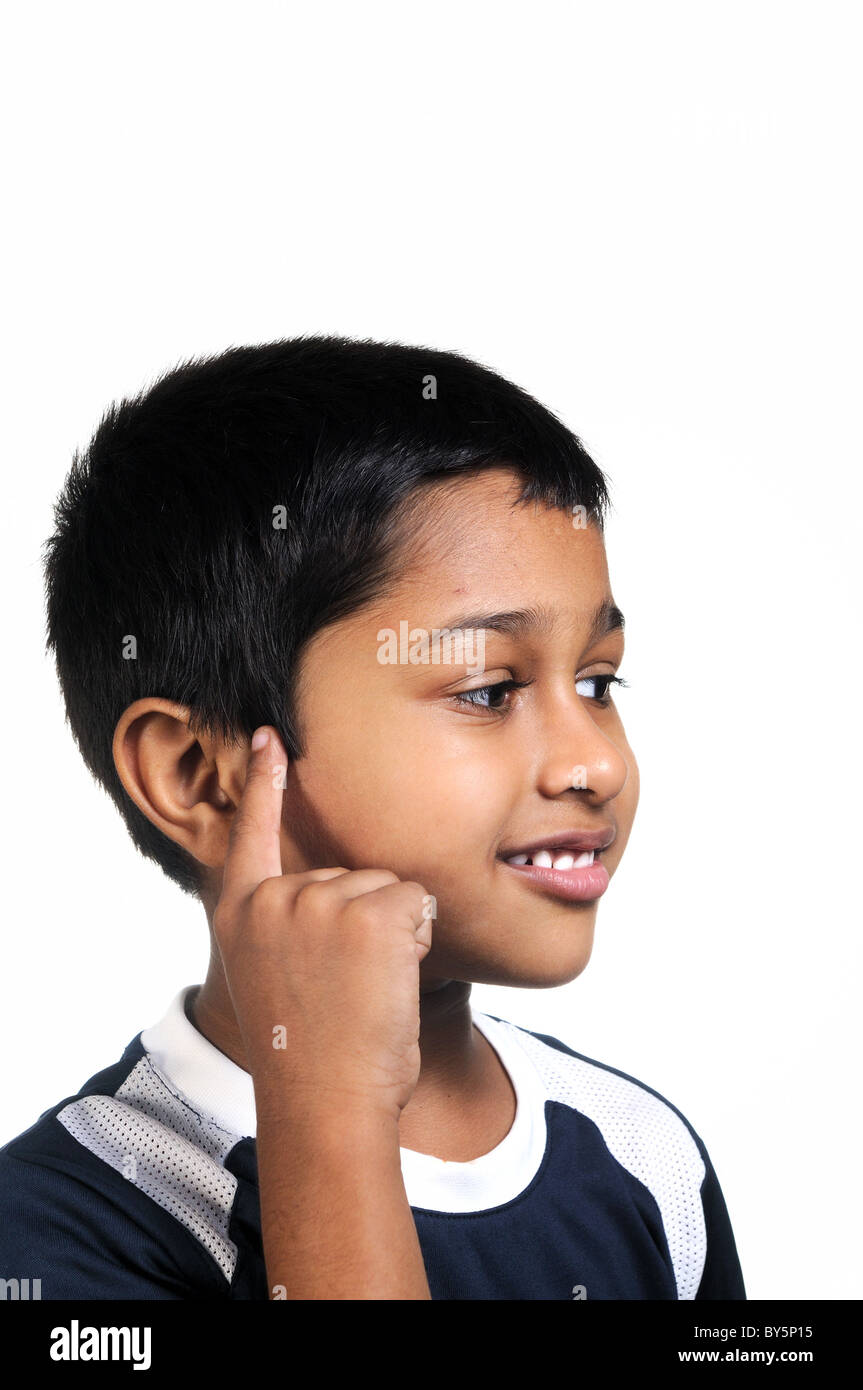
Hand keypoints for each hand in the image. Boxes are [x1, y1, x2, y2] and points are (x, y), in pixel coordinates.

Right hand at [211, 726, 433, 1120]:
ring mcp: (319, 901)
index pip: (252, 834)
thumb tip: (337, 891)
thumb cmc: (310, 1054)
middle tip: (344, 989)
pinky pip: (416, 901)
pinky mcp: (369, 912)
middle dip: (363, 923)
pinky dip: (417, 937)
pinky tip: (389, 980)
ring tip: (362, 991)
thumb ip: (290, 928)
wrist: (324, 1102)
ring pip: (386, 888)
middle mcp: (275, 899)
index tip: (268, 736)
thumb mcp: (274, 979)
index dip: (264, 784)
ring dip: (391, 934)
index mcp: (242, 914)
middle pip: (349, 874)